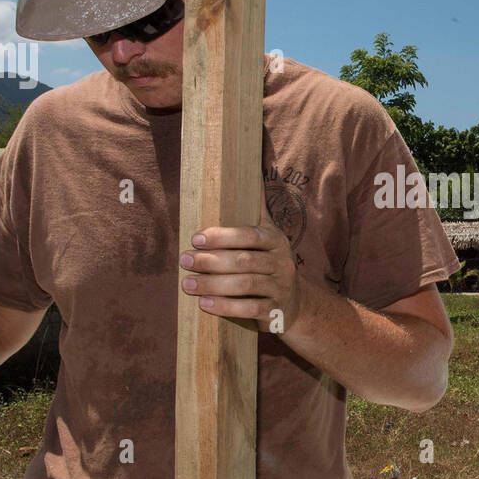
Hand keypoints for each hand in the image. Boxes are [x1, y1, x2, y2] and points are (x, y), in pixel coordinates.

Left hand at [178, 189, 302, 330]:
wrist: (295, 304)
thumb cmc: (271, 264)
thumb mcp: (268, 235)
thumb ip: (256, 209)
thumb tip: (250, 167)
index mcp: (275, 240)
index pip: (249, 235)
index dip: (222, 236)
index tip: (196, 238)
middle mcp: (281, 262)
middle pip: (244, 260)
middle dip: (211, 261)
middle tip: (184, 260)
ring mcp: (280, 287)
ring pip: (245, 285)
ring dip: (213, 284)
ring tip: (187, 285)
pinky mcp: (275, 311)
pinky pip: (249, 309)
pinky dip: (226, 307)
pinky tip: (204, 304)